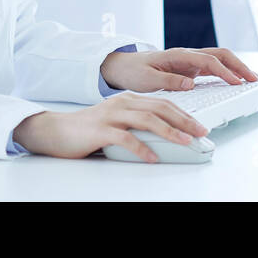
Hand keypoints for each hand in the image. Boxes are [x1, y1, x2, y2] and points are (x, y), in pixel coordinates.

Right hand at [11, 95, 209, 162]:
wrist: (56, 130)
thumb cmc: (88, 130)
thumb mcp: (118, 122)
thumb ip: (138, 125)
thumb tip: (167, 138)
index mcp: (129, 99)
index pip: (163, 103)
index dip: (184, 114)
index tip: (201, 126)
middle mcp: (122, 103)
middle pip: (160, 108)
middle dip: (184, 120)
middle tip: (200, 133)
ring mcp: (111, 115)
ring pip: (146, 120)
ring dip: (169, 131)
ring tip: (184, 142)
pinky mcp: (100, 130)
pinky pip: (125, 138)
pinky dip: (141, 148)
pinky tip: (152, 157)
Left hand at [99, 48, 257, 91]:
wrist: (125, 67)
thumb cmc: (135, 71)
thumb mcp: (147, 79)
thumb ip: (168, 80)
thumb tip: (190, 83)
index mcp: (179, 55)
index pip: (208, 60)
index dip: (225, 71)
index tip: (237, 82)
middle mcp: (188, 55)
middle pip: (220, 54)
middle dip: (239, 65)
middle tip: (253, 78)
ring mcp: (191, 61)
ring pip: (220, 59)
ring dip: (236, 67)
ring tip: (250, 79)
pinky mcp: (191, 69)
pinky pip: (214, 68)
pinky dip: (227, 72)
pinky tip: (235, 81)